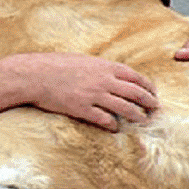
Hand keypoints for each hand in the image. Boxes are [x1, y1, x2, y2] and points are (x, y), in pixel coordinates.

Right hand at [18, 53, 158, 131]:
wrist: (33, 74)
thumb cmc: (54, 65)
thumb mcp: (82, 60)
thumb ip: (100, 68)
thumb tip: (113, 75)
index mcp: (105, 67)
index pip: (136, 77)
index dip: (149, 86)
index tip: (154, 94)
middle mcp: (103, 80)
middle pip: (136, 93)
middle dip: (149, 102)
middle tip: (155, 110)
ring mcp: (93, 95)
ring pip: (125, 108)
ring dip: (137, 116)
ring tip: (142, 121)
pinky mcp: (82, 109)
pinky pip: (105, 119)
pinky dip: (113, 125)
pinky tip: (115, 128)